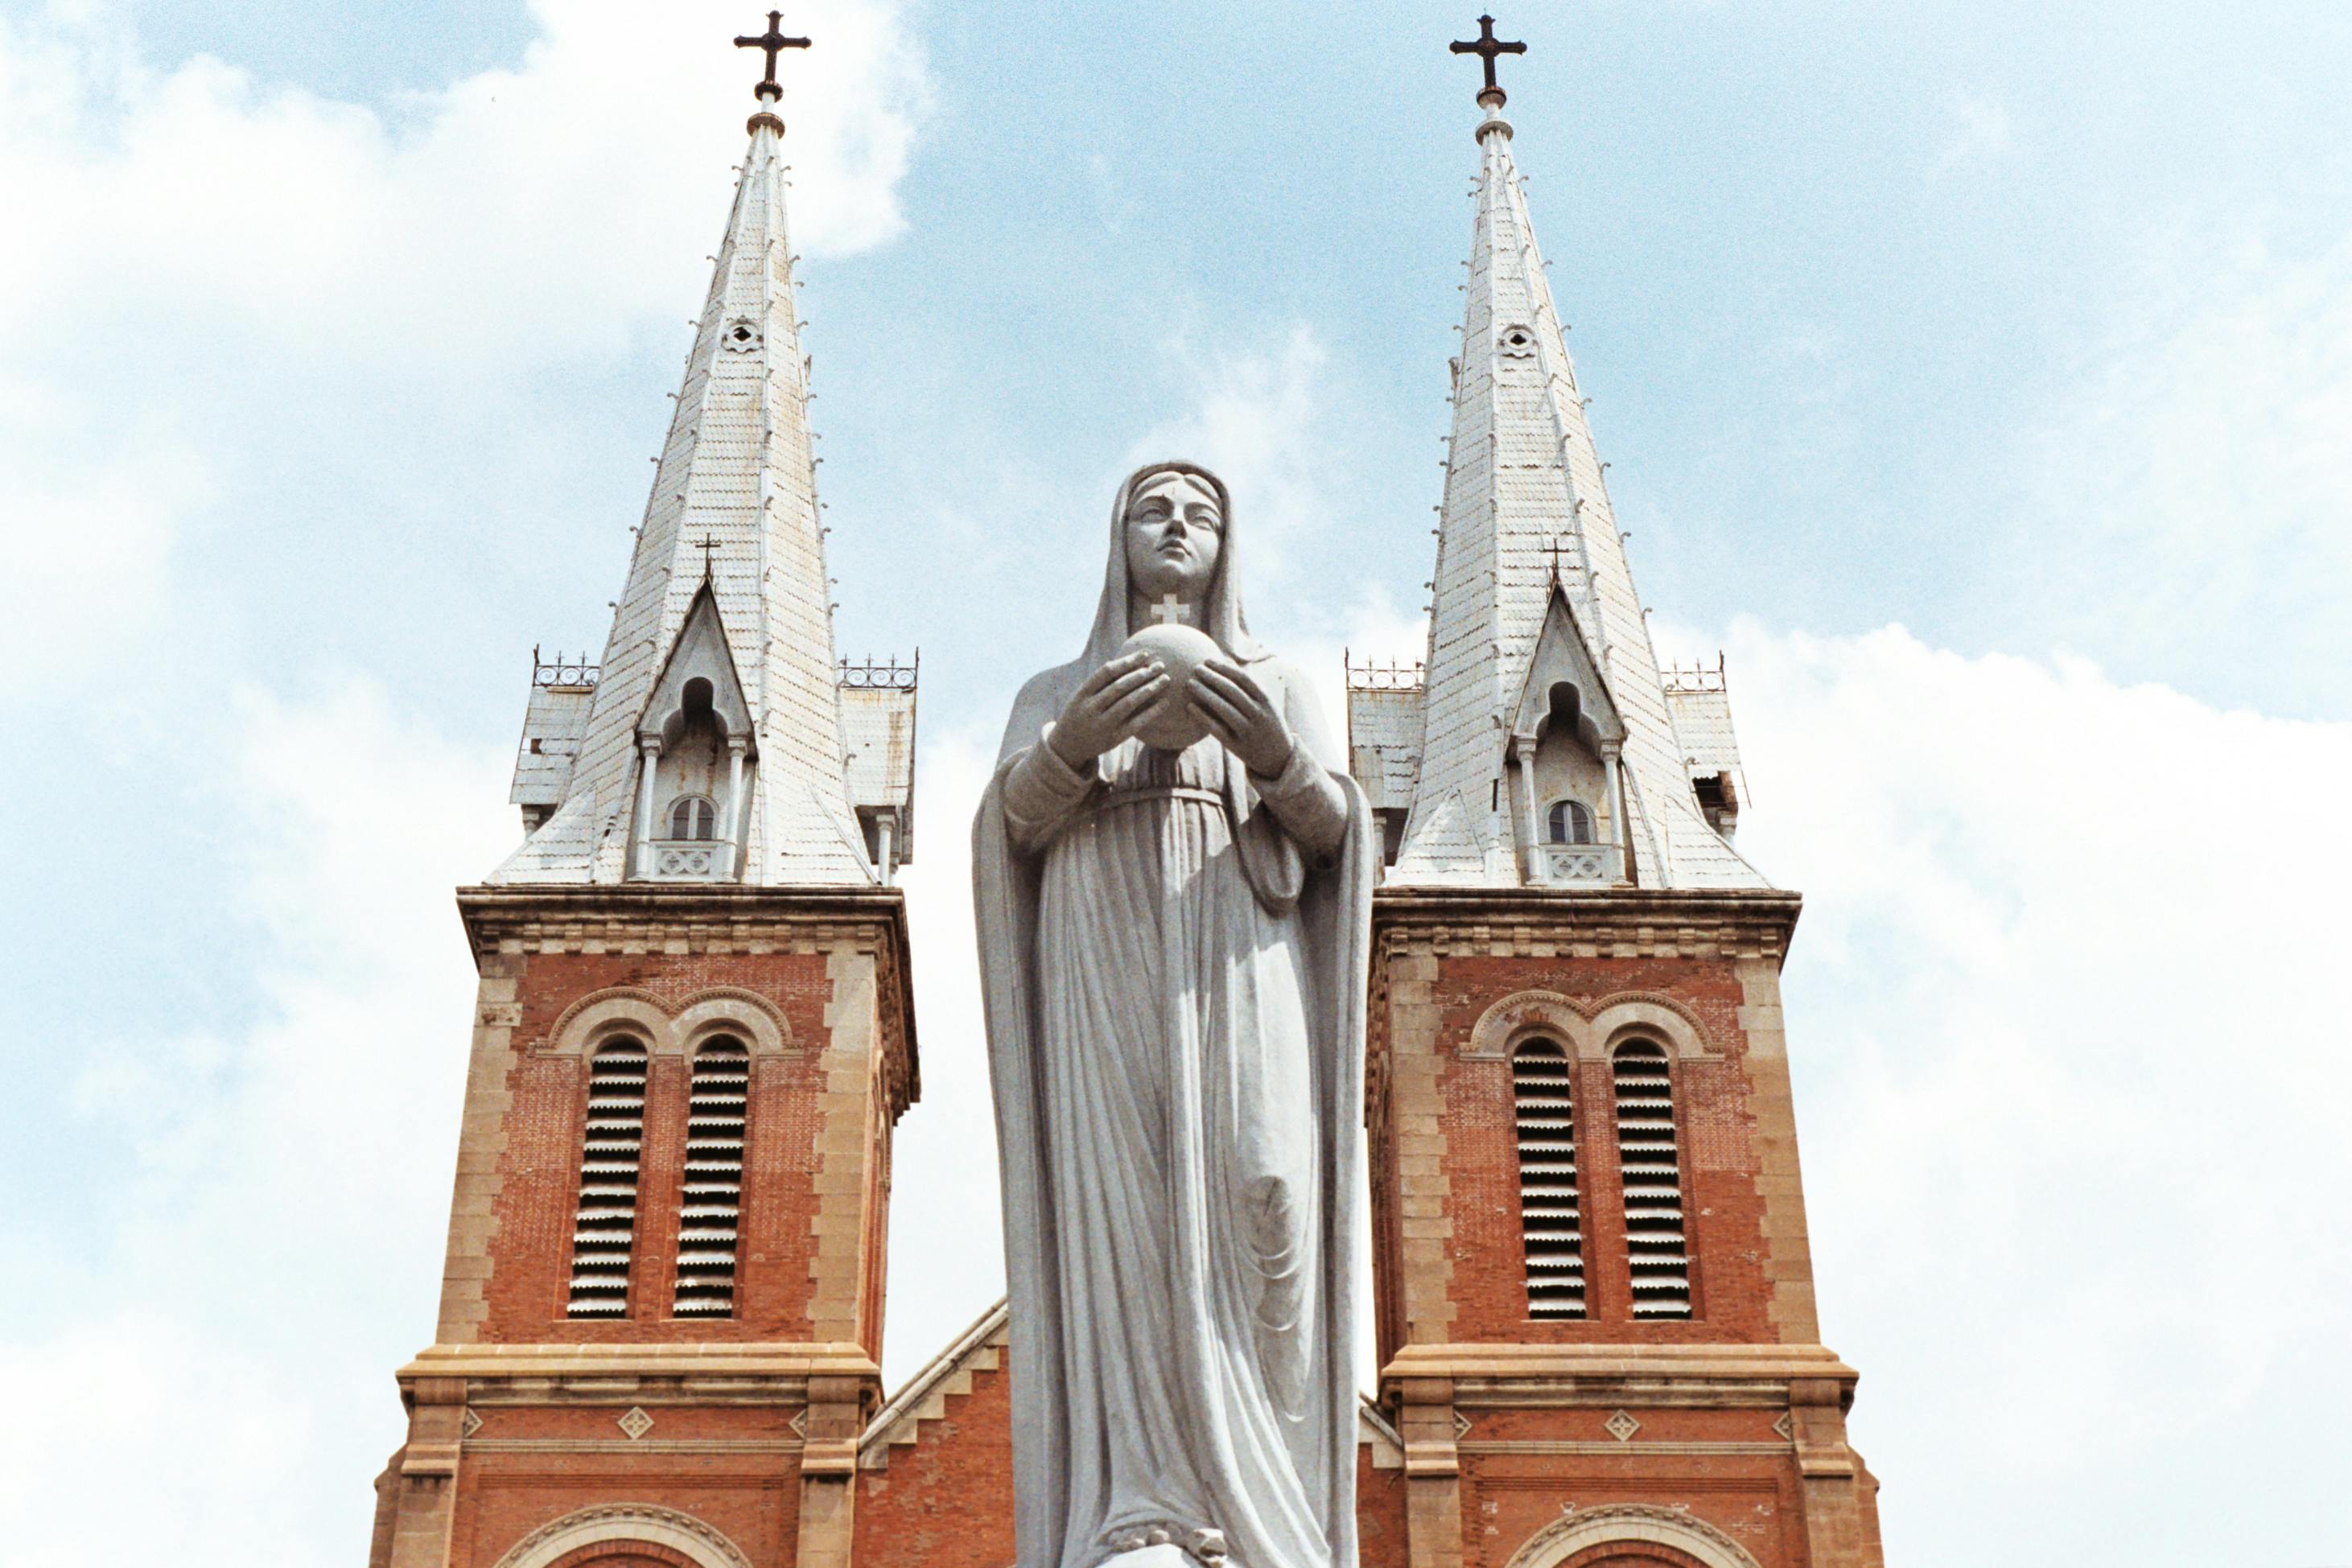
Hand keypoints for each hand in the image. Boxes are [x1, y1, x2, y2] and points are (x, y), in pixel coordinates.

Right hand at [1048, 652, 1168, 768]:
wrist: (1068, 745)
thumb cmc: (1080, 713)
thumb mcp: (1081, 696)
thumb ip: (1100, 682)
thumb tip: (1130, 662)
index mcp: (1082, 694)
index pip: (1106, 672)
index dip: (1127, 662)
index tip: (1145, 654)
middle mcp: (1091, 708)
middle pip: (1120, 686)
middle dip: (1142, 674)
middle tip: (1160, 665)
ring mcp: (1102, 725)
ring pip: (1128, 703)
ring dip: (1149, 689)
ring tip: (1165, 679)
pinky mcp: (1113, 739)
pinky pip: (1135, 724)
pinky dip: (1151, 712)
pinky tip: (1164, 702)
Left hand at [1189, 659, 1296, 777]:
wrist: (1278, 758)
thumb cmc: (1267, 723)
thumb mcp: (1265, 704)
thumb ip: (1248, 686)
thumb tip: (1225, 661)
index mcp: (1267, 701)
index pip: (1243, 679)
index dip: (1224, 668)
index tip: (1208, 660)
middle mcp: (1259, 715)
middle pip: (1232, 691)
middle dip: (1212, 677)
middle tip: (1195, 668)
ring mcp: (1248, 731)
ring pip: (1224, 709)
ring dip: (1205, 694)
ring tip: (1189, 683)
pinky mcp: (1237, 746)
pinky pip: (1217, 729)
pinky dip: (1202, 717)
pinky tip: (1190, 706)